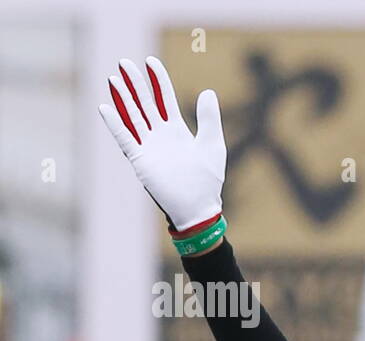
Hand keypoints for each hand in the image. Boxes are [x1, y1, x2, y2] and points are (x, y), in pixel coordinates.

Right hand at [98, 56, 225, 232]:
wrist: (197, 207)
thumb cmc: (207, 180)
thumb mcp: (212, 145)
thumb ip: (209, 119)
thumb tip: (208, 91)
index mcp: (178, 131)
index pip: (165, 99)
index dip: (158, 80)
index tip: (150, 61)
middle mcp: (160, 135)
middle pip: (145, 103)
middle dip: (135, 83)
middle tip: (124, 63)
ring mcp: (149, 146)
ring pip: (133, 116)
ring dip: (123, 98)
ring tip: (114, 78)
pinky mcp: (140, 160)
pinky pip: (125, 138)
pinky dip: (115, 124)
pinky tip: (105, 107)